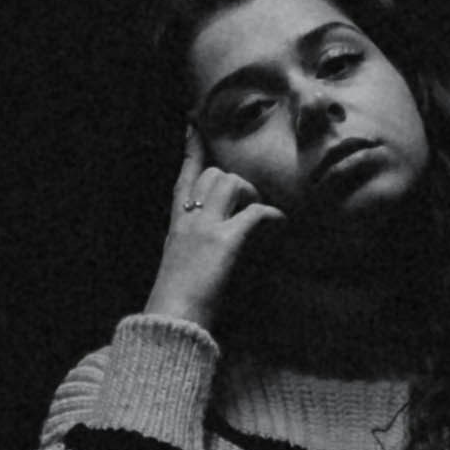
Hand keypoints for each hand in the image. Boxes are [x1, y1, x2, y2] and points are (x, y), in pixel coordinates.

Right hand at [144, 126, 281, 330]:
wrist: (172, 325)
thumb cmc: (178, 304)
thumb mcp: (180, 266)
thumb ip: (194, 246)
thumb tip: (217, 240)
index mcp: (177, 226)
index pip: (184, 177)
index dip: (192, 149)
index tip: (193, 124)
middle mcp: (189, 220)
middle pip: (214, 175)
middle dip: (237, 184)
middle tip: (249, 208)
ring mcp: (206, 228)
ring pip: (233, 184)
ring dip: (252, 198)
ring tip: (258, 222)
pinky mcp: (225, 242)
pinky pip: (256, 213)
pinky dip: (272, 217)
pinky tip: (278, 226)